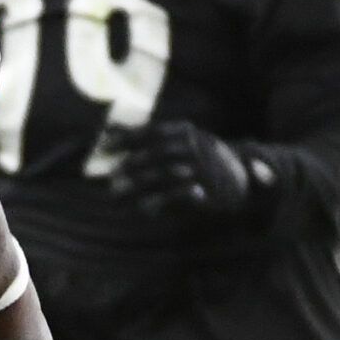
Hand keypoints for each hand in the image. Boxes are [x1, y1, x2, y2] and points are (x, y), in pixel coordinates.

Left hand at [104, 120, 269, 221]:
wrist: (236, 177)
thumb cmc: (195, 157)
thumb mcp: (174, 140)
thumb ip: (142, 137)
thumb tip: (106, 131)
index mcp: (184, 131)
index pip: (152, 131)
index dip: (127, 139)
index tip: (103, 147)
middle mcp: (194, 146)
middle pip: (156, 153)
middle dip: (131, 164)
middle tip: (110, 174)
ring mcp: (201, 167)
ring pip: (165, 174)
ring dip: (139, 183)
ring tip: (118, 192)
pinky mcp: (206, 189)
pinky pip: (179, 195)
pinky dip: (160, 201)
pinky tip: (142, 208)